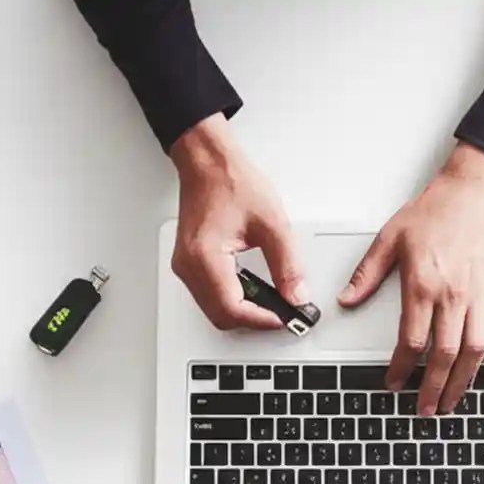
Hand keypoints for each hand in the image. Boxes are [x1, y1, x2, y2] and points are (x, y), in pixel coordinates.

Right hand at [170, 114, 306, 329]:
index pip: (233, 309)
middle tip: (283, 313)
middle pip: (222, 316)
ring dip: (244, 312)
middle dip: (254, 320)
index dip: (263, 320)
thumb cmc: (232, 181)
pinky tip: (255, 290)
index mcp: (205, 257)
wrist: (208, 162)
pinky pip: (210, 295)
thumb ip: (288, 265)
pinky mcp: (189, 264)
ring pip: (215, 310)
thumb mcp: (272, 223)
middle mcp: (189, 266)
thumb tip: (297, 295)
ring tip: (273, 302)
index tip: (285, 318)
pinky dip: (234, 299)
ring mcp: (186, 266)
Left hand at [338, 143, 483, 414]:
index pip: (411, 340)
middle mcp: (454, 297)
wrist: (474, 191)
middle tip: (424, 409)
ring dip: (462, 383)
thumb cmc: (435, 210)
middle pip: (443, 355)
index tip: (392, 383)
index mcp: (423, 285)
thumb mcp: (390, 237)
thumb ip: (367, 273)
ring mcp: (480, 298)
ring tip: (452, 403)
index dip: (400, 368)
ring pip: (473, 352)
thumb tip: (346, 298)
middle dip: (432, 388)